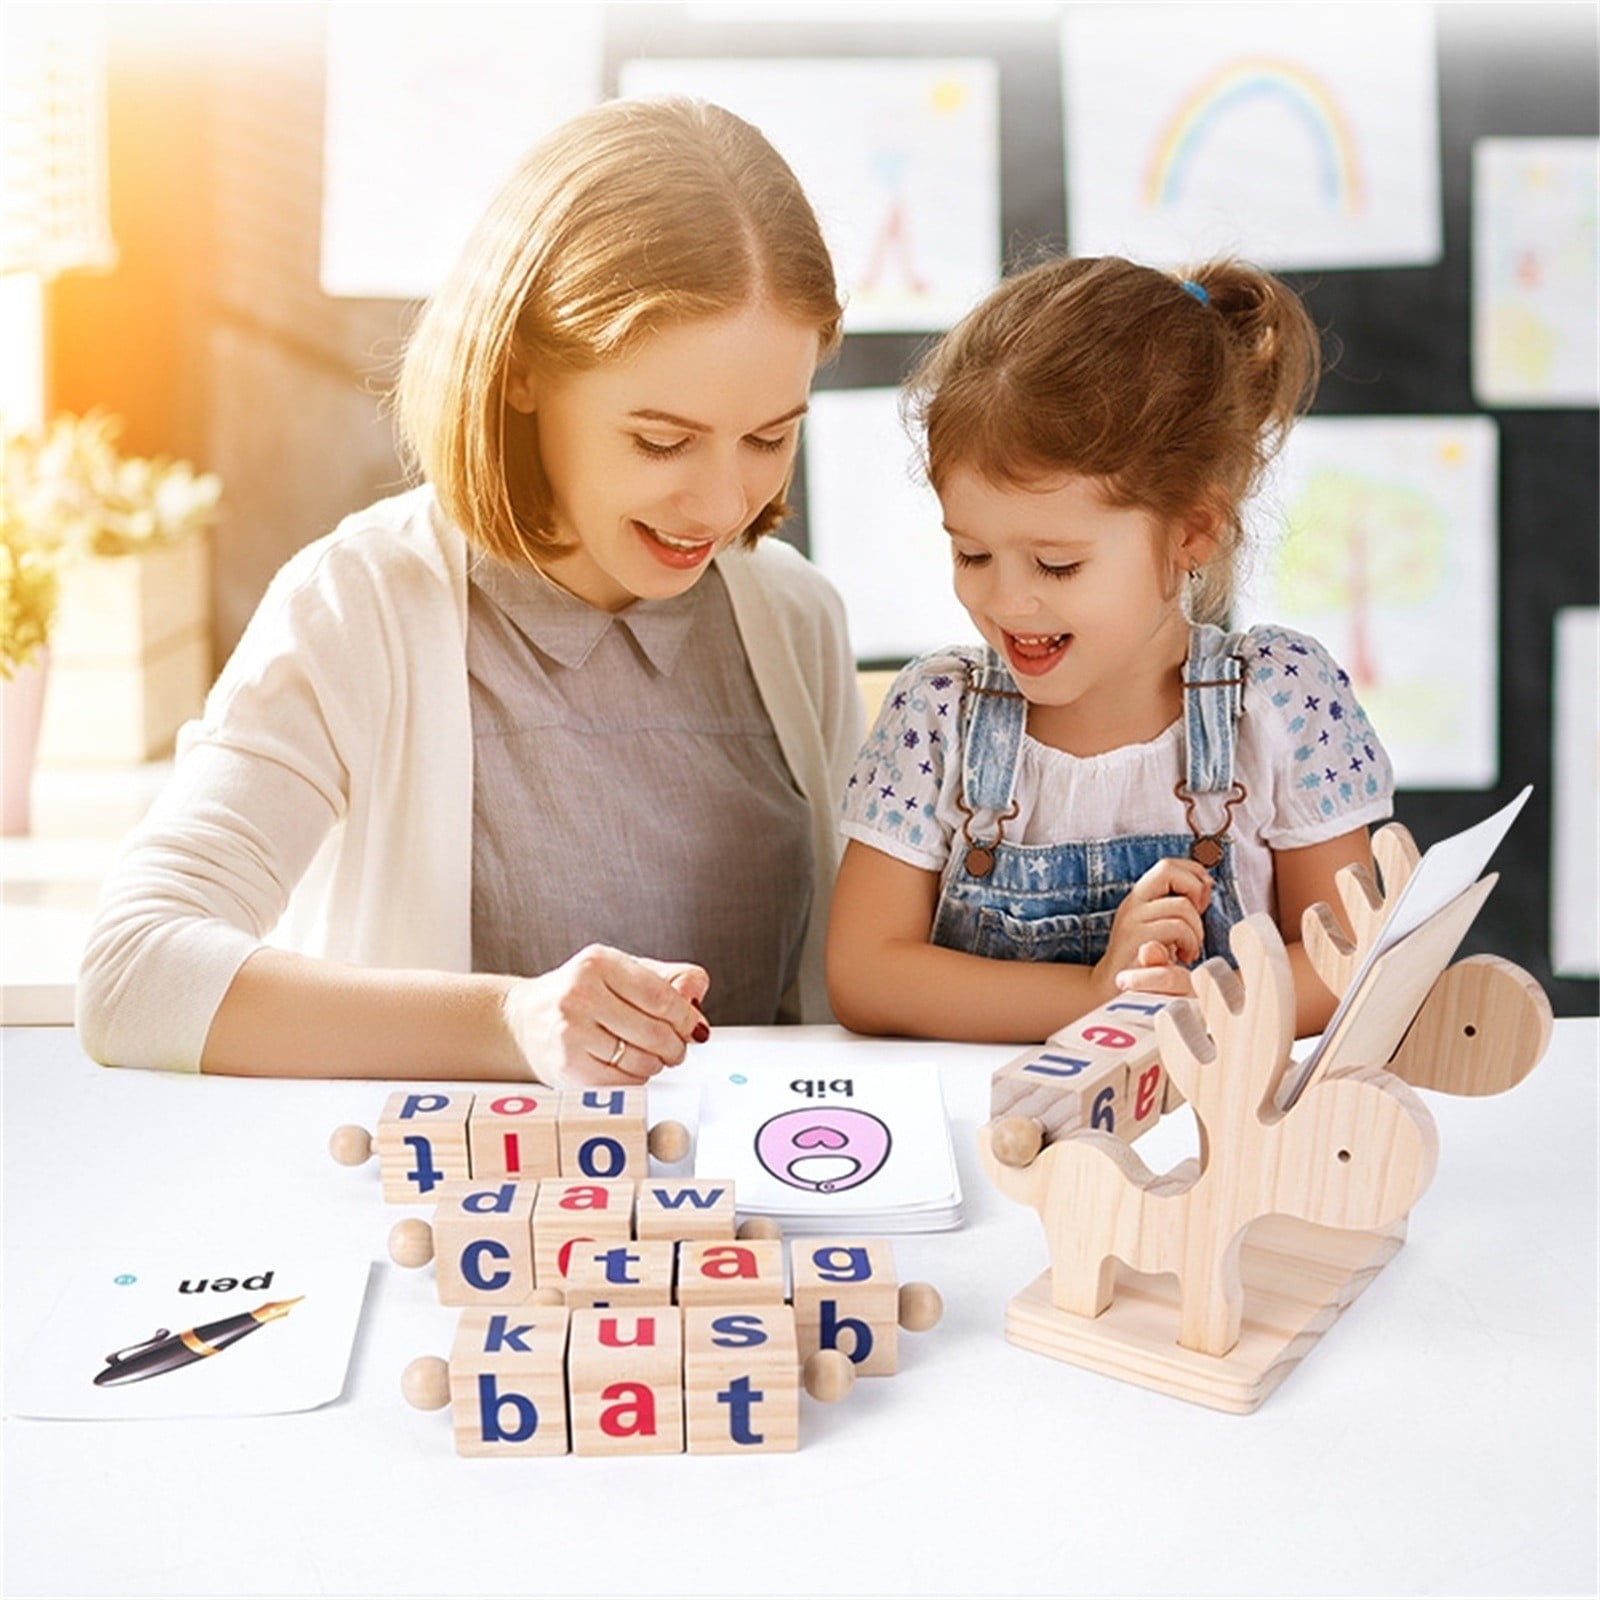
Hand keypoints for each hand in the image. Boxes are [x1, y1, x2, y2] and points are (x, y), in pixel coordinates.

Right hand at [501, 944, 710, 1086]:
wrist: (524, 1019)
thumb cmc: (582, 993)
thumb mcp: (622, 972)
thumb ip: (668, 979)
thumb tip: (698, 998)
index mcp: (599, 963)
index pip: (661, 997)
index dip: (686, 1018)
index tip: (695, 1027)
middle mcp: (580, 994)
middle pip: (654, 1031)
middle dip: (676, 1045)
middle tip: (677, 1048)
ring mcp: (571, 1031)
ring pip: (642, 1060)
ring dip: (657, 1063)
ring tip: (652, 1056)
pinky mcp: (568, 1066)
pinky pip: (624, 1081)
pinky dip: (637, 1078)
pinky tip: (630, 1067)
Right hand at [1092, 857, 1210, 1001]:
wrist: (1113, 990)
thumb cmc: (1146, 961)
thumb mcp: (1162, 927)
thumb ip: (1179, 906)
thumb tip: (1207, 884)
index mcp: (1141, 897)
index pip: (1168, 865)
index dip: (1193, 874)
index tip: (1202, 899)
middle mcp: (1134, 902)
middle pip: (1168, 870)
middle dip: (1194, 890)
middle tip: (1198, 916)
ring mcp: (1133, 919)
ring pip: (1180, 906)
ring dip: (1196, 929)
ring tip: (1190, 947)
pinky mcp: (1136, 938)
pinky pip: (1176, 927)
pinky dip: (1189, 942)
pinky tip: (1183, 957)